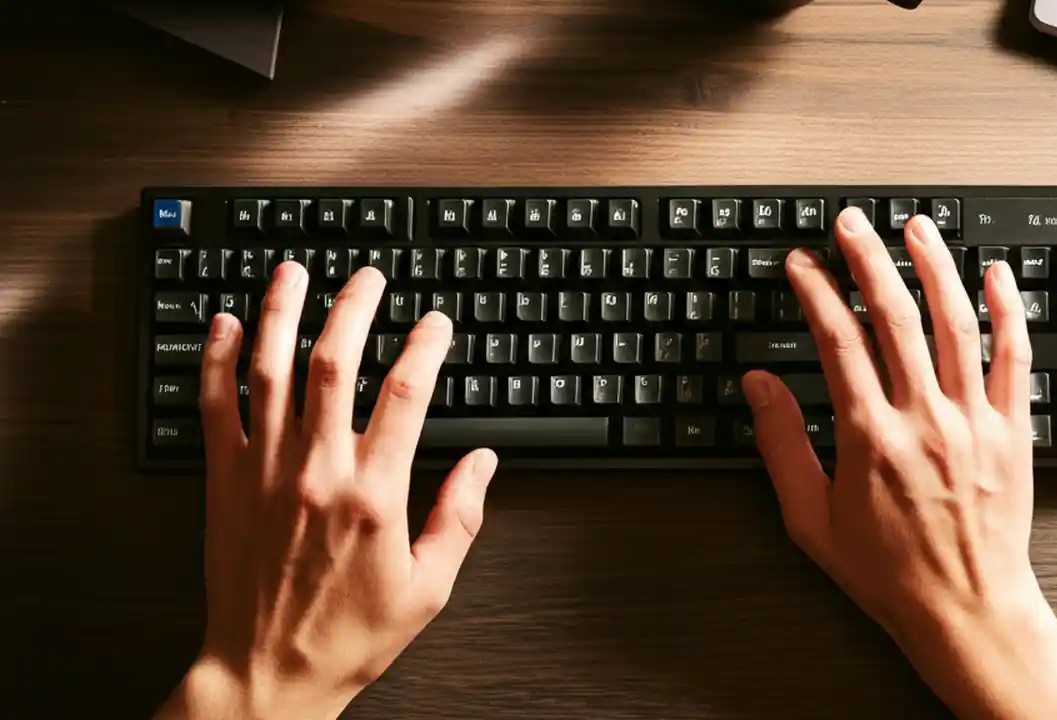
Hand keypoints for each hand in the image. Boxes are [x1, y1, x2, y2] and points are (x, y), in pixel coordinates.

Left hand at [156, 264, 496, 719]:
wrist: (267, 673)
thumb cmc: (346, 636)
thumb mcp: (428, 586)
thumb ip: (460, 517)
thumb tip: (484, 463)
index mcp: (374, 494)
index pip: (406, 394)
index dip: (425, 346)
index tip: (435, 324)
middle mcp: (316, 471)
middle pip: (335, 363)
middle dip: (354, 307)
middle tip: (367, 278)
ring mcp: (263, 471)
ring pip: (270, 370)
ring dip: (280, 313)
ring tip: (292, 274)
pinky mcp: (223, 482)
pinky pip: (213, 407)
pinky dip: (213, 360)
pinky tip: (221, 326)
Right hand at [744, 208, 1056, 719]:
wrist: (965, 609)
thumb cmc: (889, 571)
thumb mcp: (810, 516)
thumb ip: (782, 444)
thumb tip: (758, 386)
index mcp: (871, 437)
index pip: (838, 341)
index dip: (816, 292)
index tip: (802, 264)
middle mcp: (925, 419)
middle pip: (895, 317)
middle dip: (869, 259)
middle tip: (853, 223)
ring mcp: (974, 421)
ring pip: (956, 324)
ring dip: (935, 267)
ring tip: (917, 228)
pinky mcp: (1012, 430)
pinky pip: (1015, 358)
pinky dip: (1008, 311)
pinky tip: (997, 276)